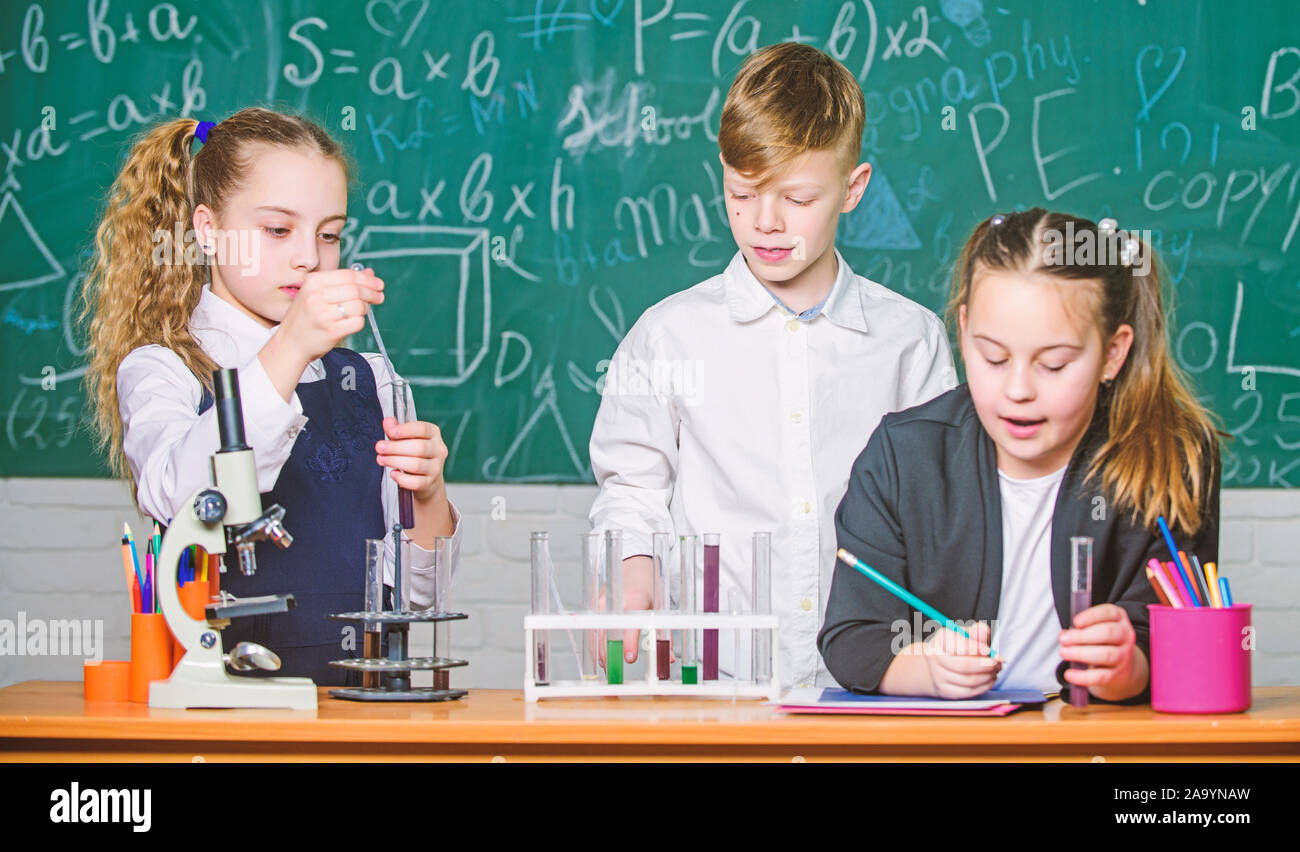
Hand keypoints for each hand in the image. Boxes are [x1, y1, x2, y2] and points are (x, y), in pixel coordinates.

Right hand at [276, 266, 383, 363]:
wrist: (290, 344)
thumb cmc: (305, 318)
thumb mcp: (317, 294)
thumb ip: (343, 283)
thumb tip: (369, 273)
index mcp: (313, 282)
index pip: (348, 275)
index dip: (367, 279)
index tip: (378, 284)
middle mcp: (316, 296)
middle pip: (356, 289)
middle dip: (372, 293)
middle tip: (378, 297)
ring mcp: (322, 313)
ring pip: (358, 305)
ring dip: (365, 308)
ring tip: (361, 311)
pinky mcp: (331, 330)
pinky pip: (357, 322)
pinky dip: (359, 322)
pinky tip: (353, 322)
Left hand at [375, 417, 447, 500]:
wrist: (427, 479)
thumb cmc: (415, 454)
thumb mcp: (406, 439)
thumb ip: (396, 430)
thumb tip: (388, 421)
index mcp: (433, 434)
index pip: (422, 429)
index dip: (406, 430)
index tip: (391, 433)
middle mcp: (438, 450)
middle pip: (419, 447)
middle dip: (396, 447)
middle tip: (379, 448)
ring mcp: (436, 467)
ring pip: (417, 465)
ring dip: (395, 462)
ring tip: (381, 459)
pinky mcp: (430, 483)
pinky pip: (416, 482)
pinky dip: (402, 479)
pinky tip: (393, 474)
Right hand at [594, 555, 657, 669]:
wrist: (634, 566)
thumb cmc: (649, 587)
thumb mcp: (660, 608)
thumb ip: (664, 635)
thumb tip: (669, 659)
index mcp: (636, 599)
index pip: (630, 625)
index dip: (629, 643)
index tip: (629, 658)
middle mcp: (616, 601)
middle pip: (608, 632)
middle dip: (610, 654)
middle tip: (614, 670)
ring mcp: (602, 602)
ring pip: (596, 632)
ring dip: (599, 651)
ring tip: (606, 666)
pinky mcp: (594, 604)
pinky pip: (592, 627)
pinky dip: (595, 642)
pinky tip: (599, 654)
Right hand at [920, 621, 1001, 698]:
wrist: (939, 664)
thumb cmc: (958, 646)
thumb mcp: (967, 634)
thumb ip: (977, 632)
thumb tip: (982, 633)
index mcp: (941, 638)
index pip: (959, 645)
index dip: (977, 649)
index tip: (990, 652)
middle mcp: (935, 657)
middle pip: (964, 665)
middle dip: (986, 666)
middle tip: (998, 663)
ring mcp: (938, 675)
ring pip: (968, 681)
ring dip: (987, 677)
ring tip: (995, 671)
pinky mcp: (944, 690)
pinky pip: (968, 692)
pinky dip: (983, 687)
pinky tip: (989, 680)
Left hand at [1059, 604, 1142, 698]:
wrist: (1122, 667)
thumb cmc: (1101, 641)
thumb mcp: (1095, 628)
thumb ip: (1081, 628)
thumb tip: (1065, 635)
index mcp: (1119, 618)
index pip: (1109, 612)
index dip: (1091, 616)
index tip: (1075, 621)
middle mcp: (1125, 635)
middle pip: (1108, 633)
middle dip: (1083, 636)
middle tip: (1063, 639)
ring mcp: (1123, 656)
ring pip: (1106, 654)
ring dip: (1081, 653)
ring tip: (1064, 652)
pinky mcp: (1117, 674)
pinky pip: (1101, 676)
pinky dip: (1083, 676)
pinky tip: (1070, 674)